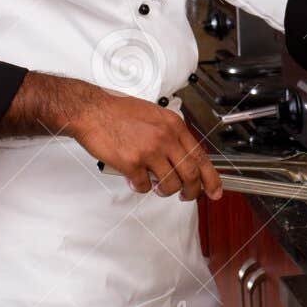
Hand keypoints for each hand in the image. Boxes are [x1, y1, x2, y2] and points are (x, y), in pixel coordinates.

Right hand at [68, 89, 223, 201]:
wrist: (91, 110)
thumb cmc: (117, 111)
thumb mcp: (154, 115)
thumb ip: (169, 134)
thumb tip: (180, 156)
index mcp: (173, 125)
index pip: (200, 155)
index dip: (211, 177)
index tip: (215, 190)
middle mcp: (165, 137)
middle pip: (190, 174)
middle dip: (192, 191)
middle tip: (187, 196)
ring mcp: (149, 151)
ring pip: (170, 183)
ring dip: (165, 191)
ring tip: (158, 187)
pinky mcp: (131, 163)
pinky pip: (143, 186)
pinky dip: (141, 187)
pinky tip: (135, 180)